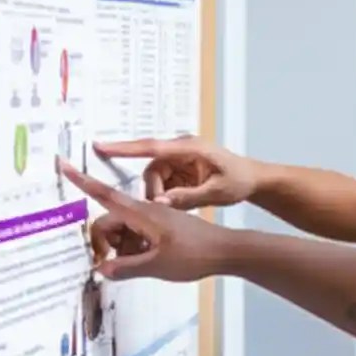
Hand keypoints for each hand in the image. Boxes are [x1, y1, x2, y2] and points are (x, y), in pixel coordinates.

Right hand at [59, 157, 232, 281]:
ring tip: (144, 263)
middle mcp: (146, 209)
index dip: (82, 181)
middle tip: (116, 265)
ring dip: (124, 248)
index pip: (105, 194)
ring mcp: (154, 217)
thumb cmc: (197, 253)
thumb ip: (127, 267)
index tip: (63, 164)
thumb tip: (101, 268)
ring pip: (123, 230)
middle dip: (106, 242)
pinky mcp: (161, 225)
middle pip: (110, 220)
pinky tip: (151, 261)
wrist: (227, 249)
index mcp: (144, 211)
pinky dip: (136, 248)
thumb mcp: (160, 265)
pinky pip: (137, 234)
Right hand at [92, 135, 258, 209]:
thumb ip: (188, 197)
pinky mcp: (181, 170)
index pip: (150, 147)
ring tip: (182, 206)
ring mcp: (180, 160)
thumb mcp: (217, 192)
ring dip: (161, 195)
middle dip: (154, 191)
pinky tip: (182, 203)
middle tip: (166, 208)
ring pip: (155, 179)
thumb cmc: (240, 180)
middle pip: (151, 170)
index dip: (123, 148)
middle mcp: (181, 151)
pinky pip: (164, 183)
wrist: (255, 179)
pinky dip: (168, 196)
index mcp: (189, 149)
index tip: (100, 147)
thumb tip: (160, 202)